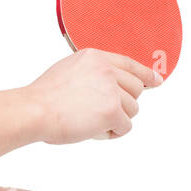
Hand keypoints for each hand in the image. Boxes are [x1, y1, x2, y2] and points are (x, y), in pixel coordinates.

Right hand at [27, 49, 161, 143]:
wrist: (33, 111)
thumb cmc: (43, 98)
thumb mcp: (68, 70)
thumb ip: (91, 73)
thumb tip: (112, 87)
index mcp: (95, 57)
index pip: (130, 64)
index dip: (146, 74)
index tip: (156, 81)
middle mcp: (106, 69)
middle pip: (135, 90)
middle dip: (122, 105)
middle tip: (99, 114)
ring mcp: (111, 89)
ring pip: (132, 110)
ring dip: (114, 120)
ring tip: (88, 121)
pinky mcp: (112, 110)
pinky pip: (124, 127)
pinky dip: (110, 133)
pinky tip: (91, 130)